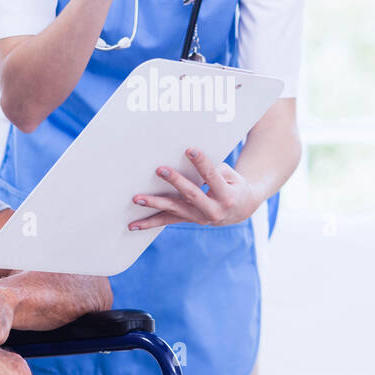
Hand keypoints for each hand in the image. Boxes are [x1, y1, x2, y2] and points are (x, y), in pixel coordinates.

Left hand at [129, 148, 262, 229]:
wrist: (241, 210)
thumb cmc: (233, 185)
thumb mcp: (231, 175)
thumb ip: (213, 169)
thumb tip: (188, 158)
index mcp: (226, 196)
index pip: (211, 177)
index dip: (201, 163)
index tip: (190, 150)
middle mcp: (212, 210)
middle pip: (190, 194)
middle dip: (175, 181)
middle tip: (160, 170)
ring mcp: (199, 218)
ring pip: (174, 210)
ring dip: (154, 204)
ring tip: (137, 198)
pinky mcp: (189, 220)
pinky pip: (168, 221)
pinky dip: (150, 223)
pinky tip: (133, 224)